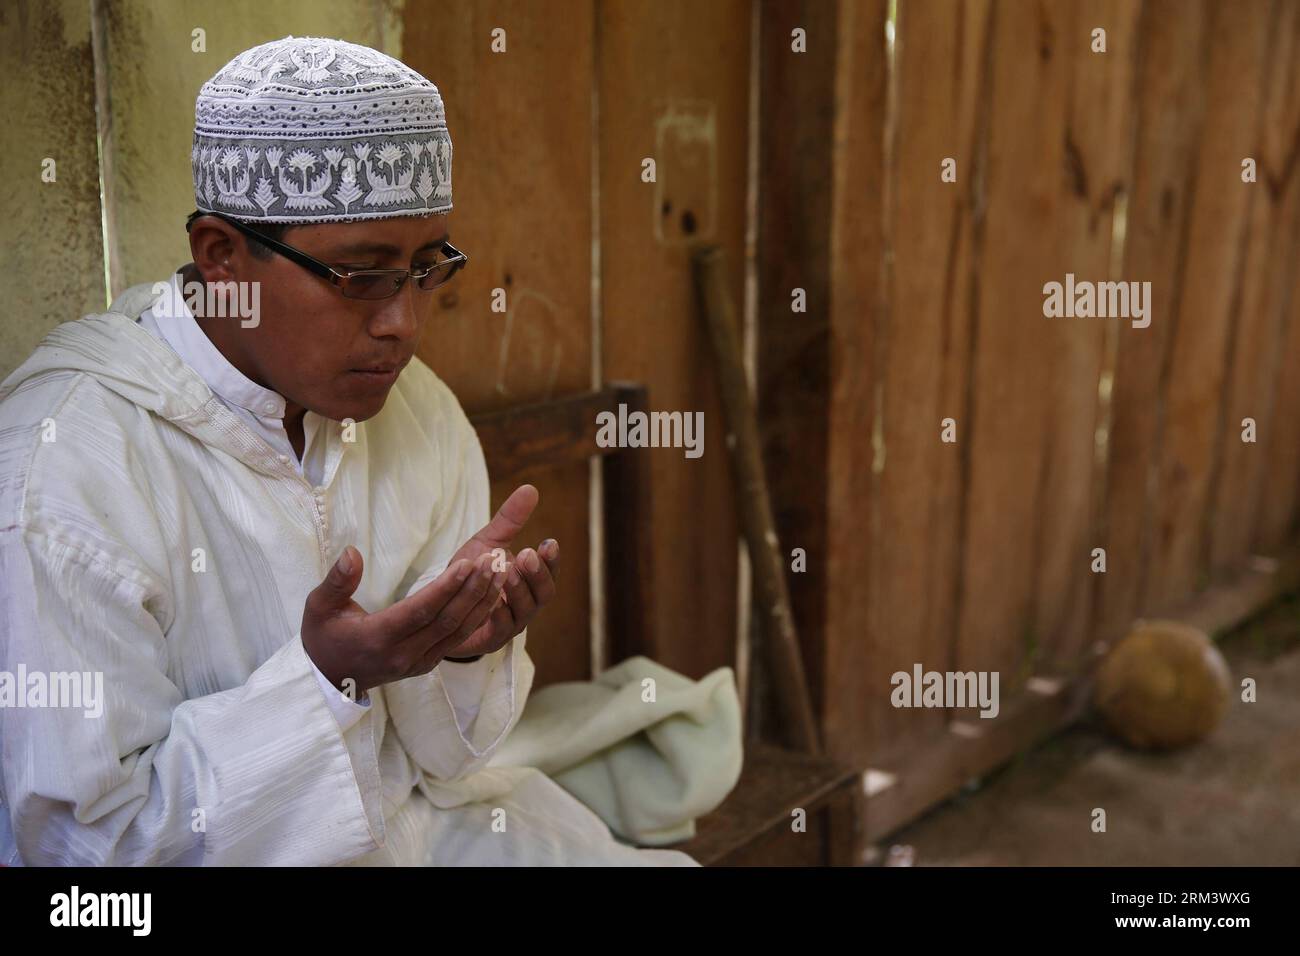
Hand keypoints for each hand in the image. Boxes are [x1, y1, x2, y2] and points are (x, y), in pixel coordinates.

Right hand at [301, 547, 507, 696]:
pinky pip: (459, 639)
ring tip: (502, 570)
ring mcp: (419, 662)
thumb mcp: (318, 607)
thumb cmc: (323, 637)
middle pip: (448, 620)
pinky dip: (479, 614)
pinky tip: (494, 591)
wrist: (330, 679)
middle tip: (496, 559)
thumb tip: (352, 552)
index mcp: (377, 638)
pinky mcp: (428, 664)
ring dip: (484, 600)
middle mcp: (403, 654)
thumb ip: (336, 581)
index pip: (420, 611)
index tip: (469, 562)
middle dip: (475, 588)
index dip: (446, 588)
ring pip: (460, 631)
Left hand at [441, 484, 559, 659]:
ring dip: (518, 591)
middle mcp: (526, 605)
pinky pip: (500, 630)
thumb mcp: (489, 543)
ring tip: (507, 570)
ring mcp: (511, 624)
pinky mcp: (491, 639)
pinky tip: (491, 599)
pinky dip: (498, 614)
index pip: (549, 572)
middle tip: (526, 555)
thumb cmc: (471, 574)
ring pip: (525, 612)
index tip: (548, 542)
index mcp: (530, 583)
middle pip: (544, 594)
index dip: (551, 560)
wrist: (442, 606)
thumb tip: (531, 488)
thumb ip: (510, 520)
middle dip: (537, 574)